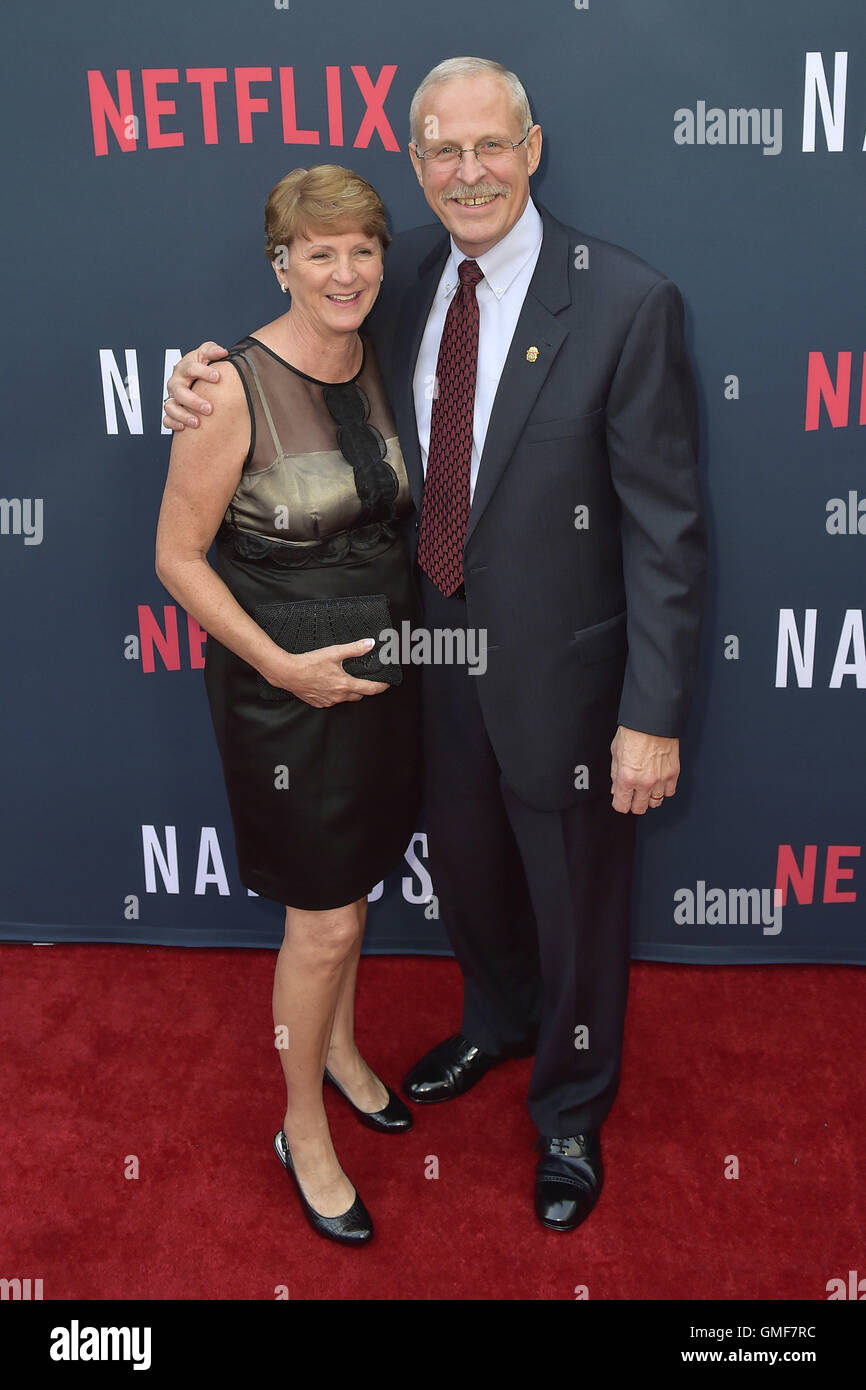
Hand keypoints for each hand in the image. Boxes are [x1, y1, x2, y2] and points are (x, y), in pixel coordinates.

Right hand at [163, 342, 228, 429]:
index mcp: (184, 368)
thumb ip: (212, 350)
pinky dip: (173, 424)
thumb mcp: (205, 353)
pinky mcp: (171, 411)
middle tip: (209, 409)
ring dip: (183, 416)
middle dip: (193, 401)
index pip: (191, 368)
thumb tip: (223, 352)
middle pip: (179, 392)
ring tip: (197, 423)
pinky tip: (184, 428)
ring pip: (171, 407)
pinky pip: (167, 419)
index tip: (217, 377)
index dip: (204, 372)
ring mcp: (172, 398)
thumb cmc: (199, 365)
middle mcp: (175, 383)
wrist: (191, 377)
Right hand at [262, 639, 390, 707]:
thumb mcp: (334, 652)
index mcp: (345, 684)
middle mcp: (339, 696)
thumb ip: (354, 648)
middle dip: (363, 688)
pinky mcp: (319, 703)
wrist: (288, 673)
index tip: (386, 684)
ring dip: (347, 691)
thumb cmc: (309, 663)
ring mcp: (328, 701)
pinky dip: (334, 694)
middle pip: (358, 695)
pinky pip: (332, 701)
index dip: (381, 686)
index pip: (370, 689)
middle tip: (363, 679)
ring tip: (343, 679)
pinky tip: (329, 684)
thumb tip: (369, 643)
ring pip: (345, 699)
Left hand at [610, 726, 679, 814]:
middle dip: (634, 804)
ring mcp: (660, 779)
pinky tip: (658, 783)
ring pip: (656, 802)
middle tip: (633, 796)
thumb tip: (616, 788)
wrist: (652, 720)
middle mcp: (644, 782)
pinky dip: (664, 790)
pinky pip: (669, 792)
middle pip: (640, 808)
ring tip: (646, 789)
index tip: (621, 801)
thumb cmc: (633, 732)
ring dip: (650, 798)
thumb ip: (615, 775)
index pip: (622, 806)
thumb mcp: (615, 754)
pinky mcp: (673, 773)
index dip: (620, 804)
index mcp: (627, 778)